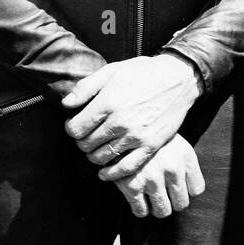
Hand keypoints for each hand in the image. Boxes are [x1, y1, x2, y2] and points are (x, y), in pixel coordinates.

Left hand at [61, 54, 203, 176]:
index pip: (75, 129)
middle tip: (87, 136)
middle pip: (86, 145)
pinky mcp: (150, 146)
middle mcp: (120, 122)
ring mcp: (136, 136)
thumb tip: (66, 104)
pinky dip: (112, 174)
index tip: (75, 125)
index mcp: (108, 102)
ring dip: (94, 156)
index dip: (71, 128)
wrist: (177, 79)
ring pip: (102, 158)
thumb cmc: (142, 72)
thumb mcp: (112, 71)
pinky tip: (105, 172)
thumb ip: (86, 87)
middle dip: (82, 141)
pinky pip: (126, 168)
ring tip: (97, 148)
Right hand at [112, 134, 205, 218]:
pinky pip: (141, 211)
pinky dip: (140, 208)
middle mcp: (172, 167)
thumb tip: (190, 191)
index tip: (177, 185)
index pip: (196, 190)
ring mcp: (152, 178)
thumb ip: (186, 165)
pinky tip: (137, 196)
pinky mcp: (132, 185)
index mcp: (185, 156)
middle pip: (181, 204)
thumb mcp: (175, 143)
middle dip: (172, 201)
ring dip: (157, 207)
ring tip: (151, 196)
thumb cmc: (151, 138)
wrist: (122, 129)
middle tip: (163, 193)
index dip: (186, 190)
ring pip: (162, 211)